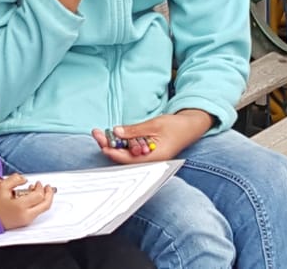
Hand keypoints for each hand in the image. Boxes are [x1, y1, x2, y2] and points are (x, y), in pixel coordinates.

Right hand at [0, 173, 54, 229]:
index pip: (39, 196)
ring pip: (42, 209)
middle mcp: (25, 215)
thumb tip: (24, 179)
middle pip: (46, 205)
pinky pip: (37, 212)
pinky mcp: (25, 222)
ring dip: (44, 199)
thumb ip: (14, 179)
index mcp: (20, 206)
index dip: (40, 188)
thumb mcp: (2, 187)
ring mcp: (26, 220)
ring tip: (39, 190)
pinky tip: (33, 197)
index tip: (38, 183)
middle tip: (48, 187)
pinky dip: (38, 204)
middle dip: (50, 194)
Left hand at [91, 110, 212, 163]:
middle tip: (96, 133)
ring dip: (114, 143)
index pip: (128, 159)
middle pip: (124, 157)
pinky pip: (130, 150)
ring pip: (125, 153)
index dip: (113, 151)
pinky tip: (113, 135)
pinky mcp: (146, 152)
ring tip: (100, 133)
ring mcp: (147, 157)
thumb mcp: (154, 125)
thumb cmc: (176, 126)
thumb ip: (135, 130)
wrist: (190, 127)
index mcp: (154, 158)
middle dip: (109, 145)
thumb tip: (116, 131)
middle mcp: (149, 161)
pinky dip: (122, 143)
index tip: (102, 143)